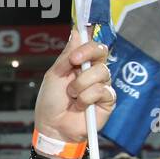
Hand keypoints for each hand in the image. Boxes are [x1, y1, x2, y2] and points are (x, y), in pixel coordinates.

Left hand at [33, 29, 115, 143]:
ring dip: (81, 85)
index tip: (74, 55)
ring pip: (100, 72)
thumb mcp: (54, 76)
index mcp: (80, 64)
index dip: (87, 46)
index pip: (92, 46)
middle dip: (87, 56)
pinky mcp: (108, 100)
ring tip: (72, 96)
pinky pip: (102, 90)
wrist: (53, 126)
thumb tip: (76, 32)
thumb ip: (67, 55)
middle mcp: (93, 72)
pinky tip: (80, 106)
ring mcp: (102, 85)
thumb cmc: (51, 102)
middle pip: (102, 52)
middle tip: (74, 67)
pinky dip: (87, 98)